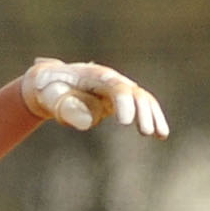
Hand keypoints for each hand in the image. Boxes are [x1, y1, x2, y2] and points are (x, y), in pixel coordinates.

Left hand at [21, 58, 169, 138]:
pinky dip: (152, 118)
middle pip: (133, 91)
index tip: (126, 122)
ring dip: (152, 116)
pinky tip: (162, 136)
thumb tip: (88, 123)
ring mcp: (117, 88)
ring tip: (158, 135)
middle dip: (142, 111)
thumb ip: (64, 106)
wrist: (49, 84)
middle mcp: (110, 79)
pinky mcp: (119, 100)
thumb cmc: (48, 89)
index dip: (123, 102)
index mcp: (93, 74)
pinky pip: (141, 107)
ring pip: (141, 98)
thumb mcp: (49, 96)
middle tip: (146, 132)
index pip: (114, 86)